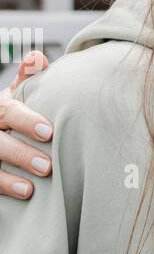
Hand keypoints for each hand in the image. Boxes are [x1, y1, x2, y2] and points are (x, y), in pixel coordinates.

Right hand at [0, 51, 53, 199]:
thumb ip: (25, 80)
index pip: (7, 111)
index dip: (26, 121)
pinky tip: (23, 196)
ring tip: (31, 189)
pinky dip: (3, 187)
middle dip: (20, 154)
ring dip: (8, 178)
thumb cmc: (7, 115)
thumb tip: (37, 57)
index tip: (49, 132)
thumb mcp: (13, 97)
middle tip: (48, 166)